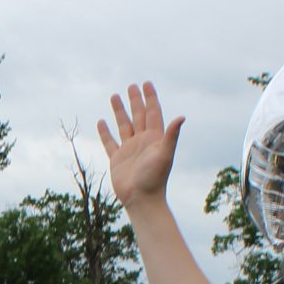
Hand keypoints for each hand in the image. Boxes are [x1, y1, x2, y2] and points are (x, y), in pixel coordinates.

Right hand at [97, 82, 184, 212]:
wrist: (142, 199)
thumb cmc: (155, 178)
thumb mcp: (165, 154)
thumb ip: (171, 135)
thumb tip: (182, 117)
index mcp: (155, 138)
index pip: (152, 113)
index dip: (150, 98)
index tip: (146, 84)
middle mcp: (142, 141)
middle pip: (138, 116)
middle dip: (135, 100)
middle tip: (131, 86)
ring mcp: (129, 150)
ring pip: (124, 125)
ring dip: (119, 111)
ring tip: (114, 96)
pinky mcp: (117, 159)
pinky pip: (110, 142)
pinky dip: (105, 132)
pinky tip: (101, 122)